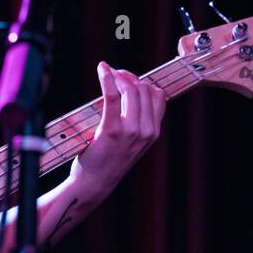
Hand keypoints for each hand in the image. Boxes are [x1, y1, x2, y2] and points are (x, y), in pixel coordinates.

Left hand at [69, 61, 164, 196]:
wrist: (94, 182)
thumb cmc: (109, 160)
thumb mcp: (133, 142)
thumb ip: (139, 121)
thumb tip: (133, 91)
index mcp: (153, 132)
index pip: (158, 96)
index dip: (143, 82)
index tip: (127, 79)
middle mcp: (146, 131)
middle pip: (144, 89)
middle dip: (129, 76)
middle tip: (114, 73)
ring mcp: (130, 131)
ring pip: (131, 90)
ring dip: (119, 76)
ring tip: (107, 73)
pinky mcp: (111, 130)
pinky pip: (112, 97)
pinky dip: (107, 79)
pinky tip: (102, 70)